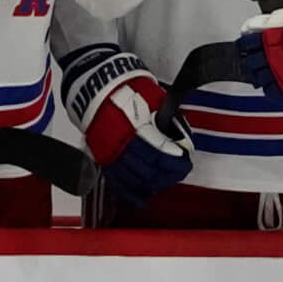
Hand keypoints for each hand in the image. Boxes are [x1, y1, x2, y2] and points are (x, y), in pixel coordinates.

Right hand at [61, 46, 190, 207]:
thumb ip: (168, 117)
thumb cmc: (127, 88)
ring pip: (133, 179)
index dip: (175, 162)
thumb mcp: (154, 96)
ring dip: (151, 184)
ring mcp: (109, 152)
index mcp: (136, 127)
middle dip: (166, 175)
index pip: (160, 153)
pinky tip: (141, 196)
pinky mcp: (101, 157)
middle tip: (177, 174)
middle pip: (148, 170)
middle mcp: (121, 142)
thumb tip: (182, 137)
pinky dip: (130, 191)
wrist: (96, 84)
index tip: (186, 163)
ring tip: (163, 183)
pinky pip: (116, 181)